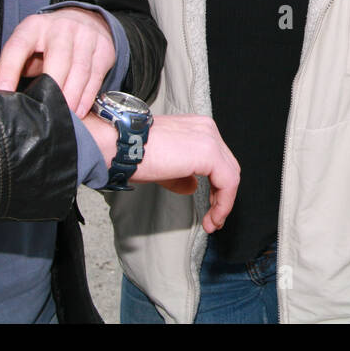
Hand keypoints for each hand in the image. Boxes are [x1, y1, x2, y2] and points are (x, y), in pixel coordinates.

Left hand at [0, 8, 115, 116]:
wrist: (83, 21)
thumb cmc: (46, 41)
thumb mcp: (24, 47)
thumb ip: (3, 68)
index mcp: (33, 27)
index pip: (17, 47)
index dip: (8, 71)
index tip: (2, 94)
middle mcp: (60, 28)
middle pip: (58, 58)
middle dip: (52, 86)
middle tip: (45, 111)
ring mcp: (85, 36)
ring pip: (80, 70)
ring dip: (71, 96)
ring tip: (64, 115)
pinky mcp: (104, 48)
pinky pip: (96, 76)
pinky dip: (87, 97)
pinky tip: (79, 110)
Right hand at [82, 113, 240, 231]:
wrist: (119, 145)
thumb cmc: (131, 152)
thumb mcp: (163, 165)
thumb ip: (181, 175)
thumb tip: (192, 187)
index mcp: (196, 127)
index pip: (217, 160)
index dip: (216, 187)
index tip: (210, 210)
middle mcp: (206, 128)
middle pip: (227, 167)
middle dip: (222, 197)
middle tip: (213, 220)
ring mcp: (209, 139)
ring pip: (230, 176)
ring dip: (223, 204)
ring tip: (212, 223)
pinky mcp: (208, 152)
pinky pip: (227, 182)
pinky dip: (223, 204)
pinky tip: (213, 218)